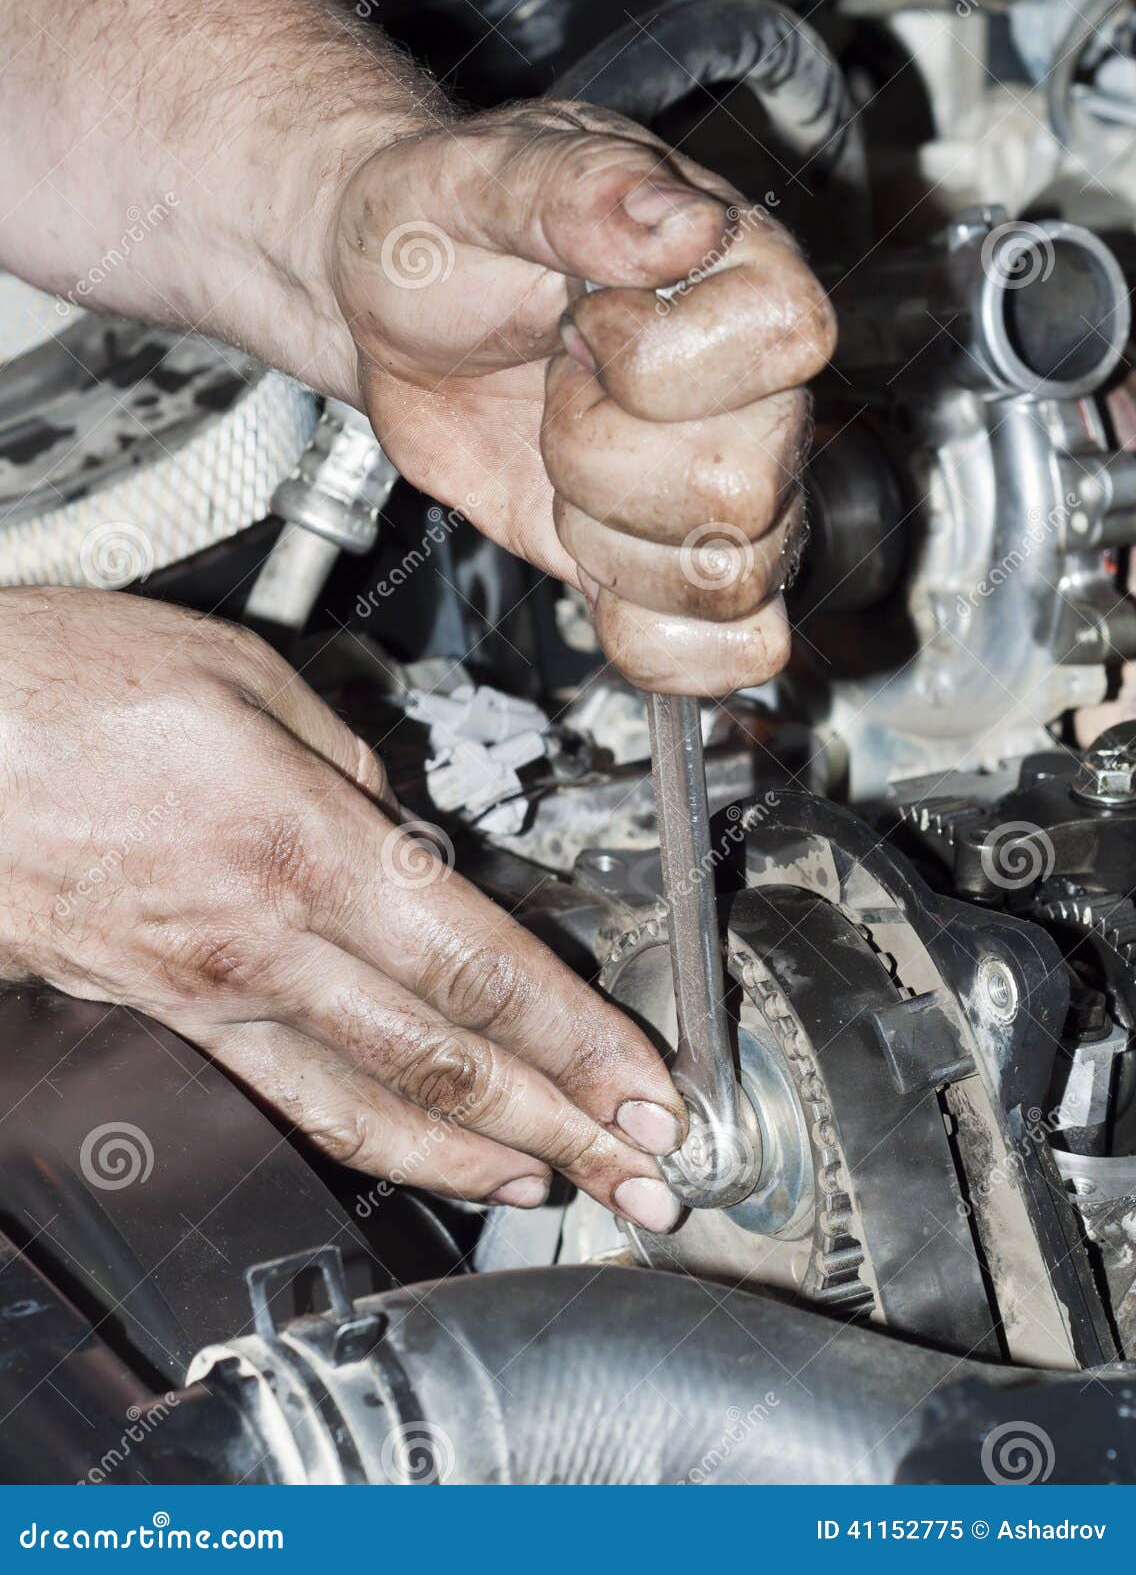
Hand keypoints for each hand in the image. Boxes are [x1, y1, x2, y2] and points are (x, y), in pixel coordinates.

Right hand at [0, 589, 685, 1229]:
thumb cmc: (61, 689)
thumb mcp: (242, 676)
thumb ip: (349, 758)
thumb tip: (404, 822)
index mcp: (303, 844)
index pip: (480, 967)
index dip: (576, 1039)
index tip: (646, 1082)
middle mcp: (264, 940)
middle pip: (446, 1058)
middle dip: (564, 1123)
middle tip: (644, 1172)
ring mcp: (210, 992)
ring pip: (370, 1101)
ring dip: (480, 1155)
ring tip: (557, 1187)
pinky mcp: (164, 1010)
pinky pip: (288, 1093)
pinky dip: (370, 1135)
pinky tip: (416, 1151)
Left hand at [332, 101, 834, 693]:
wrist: (387, 313)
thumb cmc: (436, 231)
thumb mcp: (478, 181)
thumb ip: (580, 190)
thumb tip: (683, 224)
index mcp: (734, 272)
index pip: (784, 345)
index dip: (658, 366)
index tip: (581, 328)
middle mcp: (752, 389)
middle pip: (738, 493)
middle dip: (599, 464)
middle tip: (551, 400)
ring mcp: (718, 486)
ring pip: (728, 583)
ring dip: (607, 549)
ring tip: (561, 474)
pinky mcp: (670, 565)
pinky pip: (728, 653)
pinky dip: (653, 646)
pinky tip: (593, 583)